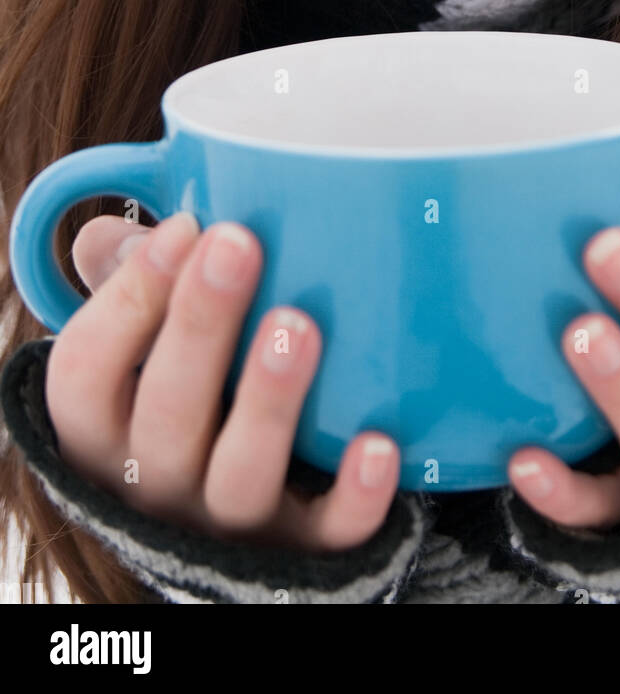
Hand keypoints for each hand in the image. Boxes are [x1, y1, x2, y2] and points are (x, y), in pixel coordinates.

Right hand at [48, 212, 399, 550]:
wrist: (230, 517)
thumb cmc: (179, 394)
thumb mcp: (138, 349)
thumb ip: (127, 286)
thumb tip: (111, 232)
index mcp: (100, 428)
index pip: (84, 372)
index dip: (126, 298)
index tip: (183, 227)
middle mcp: (152, 482)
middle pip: (164, 413)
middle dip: (199, 324)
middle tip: (238, 244)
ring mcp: (224, 524)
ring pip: (239, 477)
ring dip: (268, 402)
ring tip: (298, 326)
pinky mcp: (297, 550)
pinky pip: (325, 535)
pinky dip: (353, 497)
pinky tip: (378, 445)